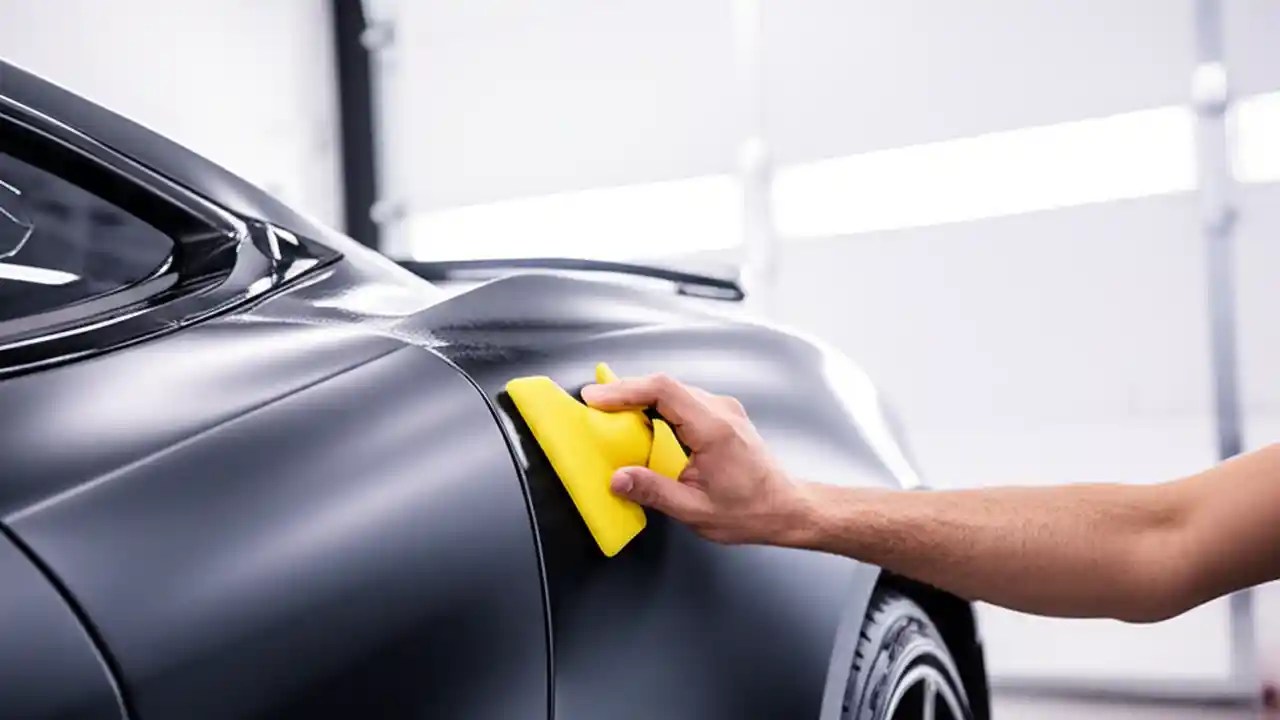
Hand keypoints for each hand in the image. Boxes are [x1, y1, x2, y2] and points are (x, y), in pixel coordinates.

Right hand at [580, 373, 806, 544]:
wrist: (787, 508)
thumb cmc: (750, 512)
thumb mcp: (696, 510)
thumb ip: (654, 492)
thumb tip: (618, 479)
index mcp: (714, 429)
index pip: (664, 391)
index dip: (625, 390)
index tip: (596, 397)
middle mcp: (720, 411)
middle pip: (665, 385)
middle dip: (625, 391)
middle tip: (593, 404)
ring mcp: (723, 410)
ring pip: (673, 390)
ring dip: (639, 398)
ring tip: (610, 412)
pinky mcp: (722, 416)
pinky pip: (683, 400)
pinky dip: (656, 406)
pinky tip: (640, 421)